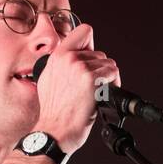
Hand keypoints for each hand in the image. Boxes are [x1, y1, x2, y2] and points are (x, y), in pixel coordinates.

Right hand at [32, 24, 119, 153]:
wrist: (53, 132)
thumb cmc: (53, 113)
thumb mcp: (49, 80)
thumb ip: (62, 65)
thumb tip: (77, 57)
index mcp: (57, 56)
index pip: (84, 31)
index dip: (91, 45)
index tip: (90, 60)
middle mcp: (68, 58)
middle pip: (100, 53)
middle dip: (100, 70)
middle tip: (93, 88)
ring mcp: (80, 68)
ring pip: (108, 64)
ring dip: (107, 79)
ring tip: (97, 94)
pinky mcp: (91, 80)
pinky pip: (113, 73)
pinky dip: (113, 85)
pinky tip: (102, 97)